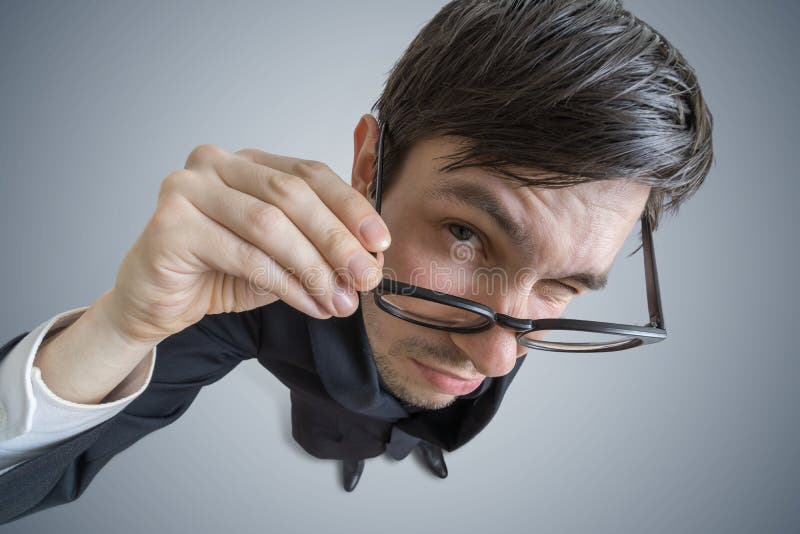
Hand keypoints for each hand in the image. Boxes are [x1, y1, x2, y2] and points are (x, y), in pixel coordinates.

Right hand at [108, 144, 389, 343]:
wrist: (157, 301)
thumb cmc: (219, 271)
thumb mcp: (282, 253)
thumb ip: (319, 242)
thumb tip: (373, 254)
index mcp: (248, 162)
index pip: (310, 173)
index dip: (350, 206)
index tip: (380, 242)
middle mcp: (216, 164)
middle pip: (292, 195)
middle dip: (337, 239)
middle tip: (366, 277)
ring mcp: (188, 189)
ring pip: (271, 225)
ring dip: (315, 267)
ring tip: (340, 299)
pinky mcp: (172, 225)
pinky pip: (245, 255)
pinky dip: (286, 284)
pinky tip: (310, 303)